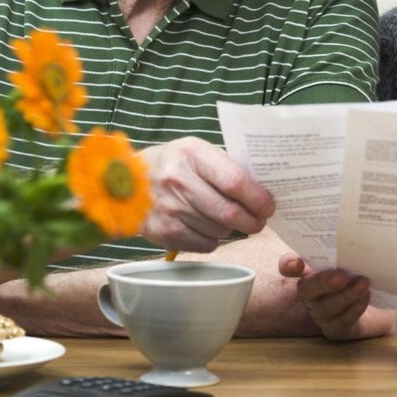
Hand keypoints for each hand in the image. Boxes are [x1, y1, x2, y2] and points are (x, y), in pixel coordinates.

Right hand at [139, 137, 274, 251]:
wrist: (128, 181)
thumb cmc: (175, 164)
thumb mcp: (197, 152)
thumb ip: (227, 166)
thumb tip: (264, 190)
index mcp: (192, 154)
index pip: (234, 181)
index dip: (257, 198)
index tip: (269, 206)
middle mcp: (178, 180)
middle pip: (229, 213)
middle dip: (252, 221)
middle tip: (259, 221)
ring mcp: (170, 208)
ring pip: (220, 231)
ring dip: (231, 229)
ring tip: (227, 218)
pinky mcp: (165, 232)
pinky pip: (205, 244)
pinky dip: (213, 239)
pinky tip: (206, 225)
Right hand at [278, 253, 396, 339]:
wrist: (379, 303)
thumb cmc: (360, 273)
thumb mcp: (353, 258)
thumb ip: (347, 246)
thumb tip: (354, 221)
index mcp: (309, 271)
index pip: (288, 267)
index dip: (289, 265)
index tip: (298, 263)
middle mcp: (311, 293)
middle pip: (306, 289)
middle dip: (322, 283)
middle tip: (340, 275)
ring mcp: (322, 313)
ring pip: (326, 307)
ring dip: (345, 295)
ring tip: (362, 284)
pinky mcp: (336, 328)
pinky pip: (342, 321)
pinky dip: (355, 308)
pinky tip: (365, 296)